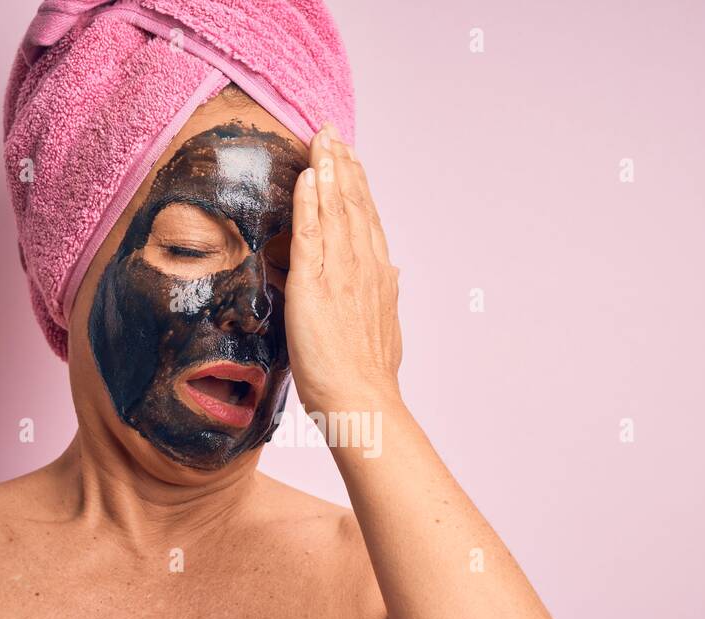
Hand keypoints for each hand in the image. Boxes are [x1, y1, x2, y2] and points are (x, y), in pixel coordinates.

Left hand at [284, 123, 402, 412]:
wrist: (360, 400)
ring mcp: (341, 273)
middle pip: (354, 204)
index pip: (367, 220)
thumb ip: (386, 298)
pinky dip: (310, 202)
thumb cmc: (368, 377)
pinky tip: (308, 176)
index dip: (358, 185)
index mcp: (380, 277)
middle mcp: (364, 267)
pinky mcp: (314, 284)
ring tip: (321, 140)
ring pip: (336, 210)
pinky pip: (311, 233)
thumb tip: (395, 277)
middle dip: (343, 165)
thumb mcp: (386, 329)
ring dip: (329, 171)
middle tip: (332, 132)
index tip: (350, 157)